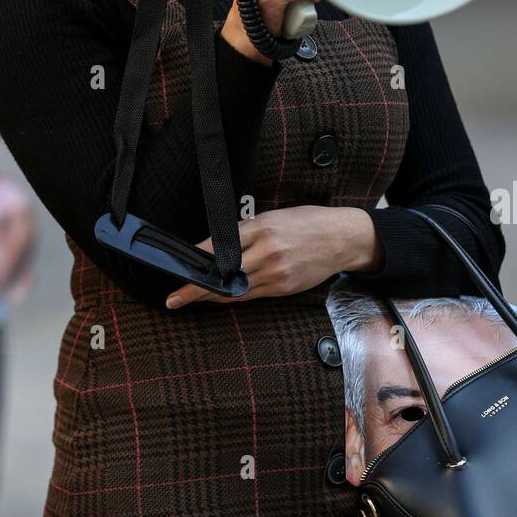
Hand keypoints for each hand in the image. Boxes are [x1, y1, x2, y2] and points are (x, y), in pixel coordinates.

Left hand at [164, 204, 378, 306]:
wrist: (342, 238)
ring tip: (189, 300)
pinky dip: (232, 297)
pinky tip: (219, 298)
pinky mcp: (284, 288)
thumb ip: (245, 232)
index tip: (180, 267)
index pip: (220, 246)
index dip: (197, 260)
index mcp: (261, 228)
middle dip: (196, 288)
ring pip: (235, 290)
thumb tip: (217, 248)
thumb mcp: (273, 217)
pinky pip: (251, 295)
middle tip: (174, 297)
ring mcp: (276, 273)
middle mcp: (267, 252)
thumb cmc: (307, 222)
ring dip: (210, 297)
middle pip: (223, 274)